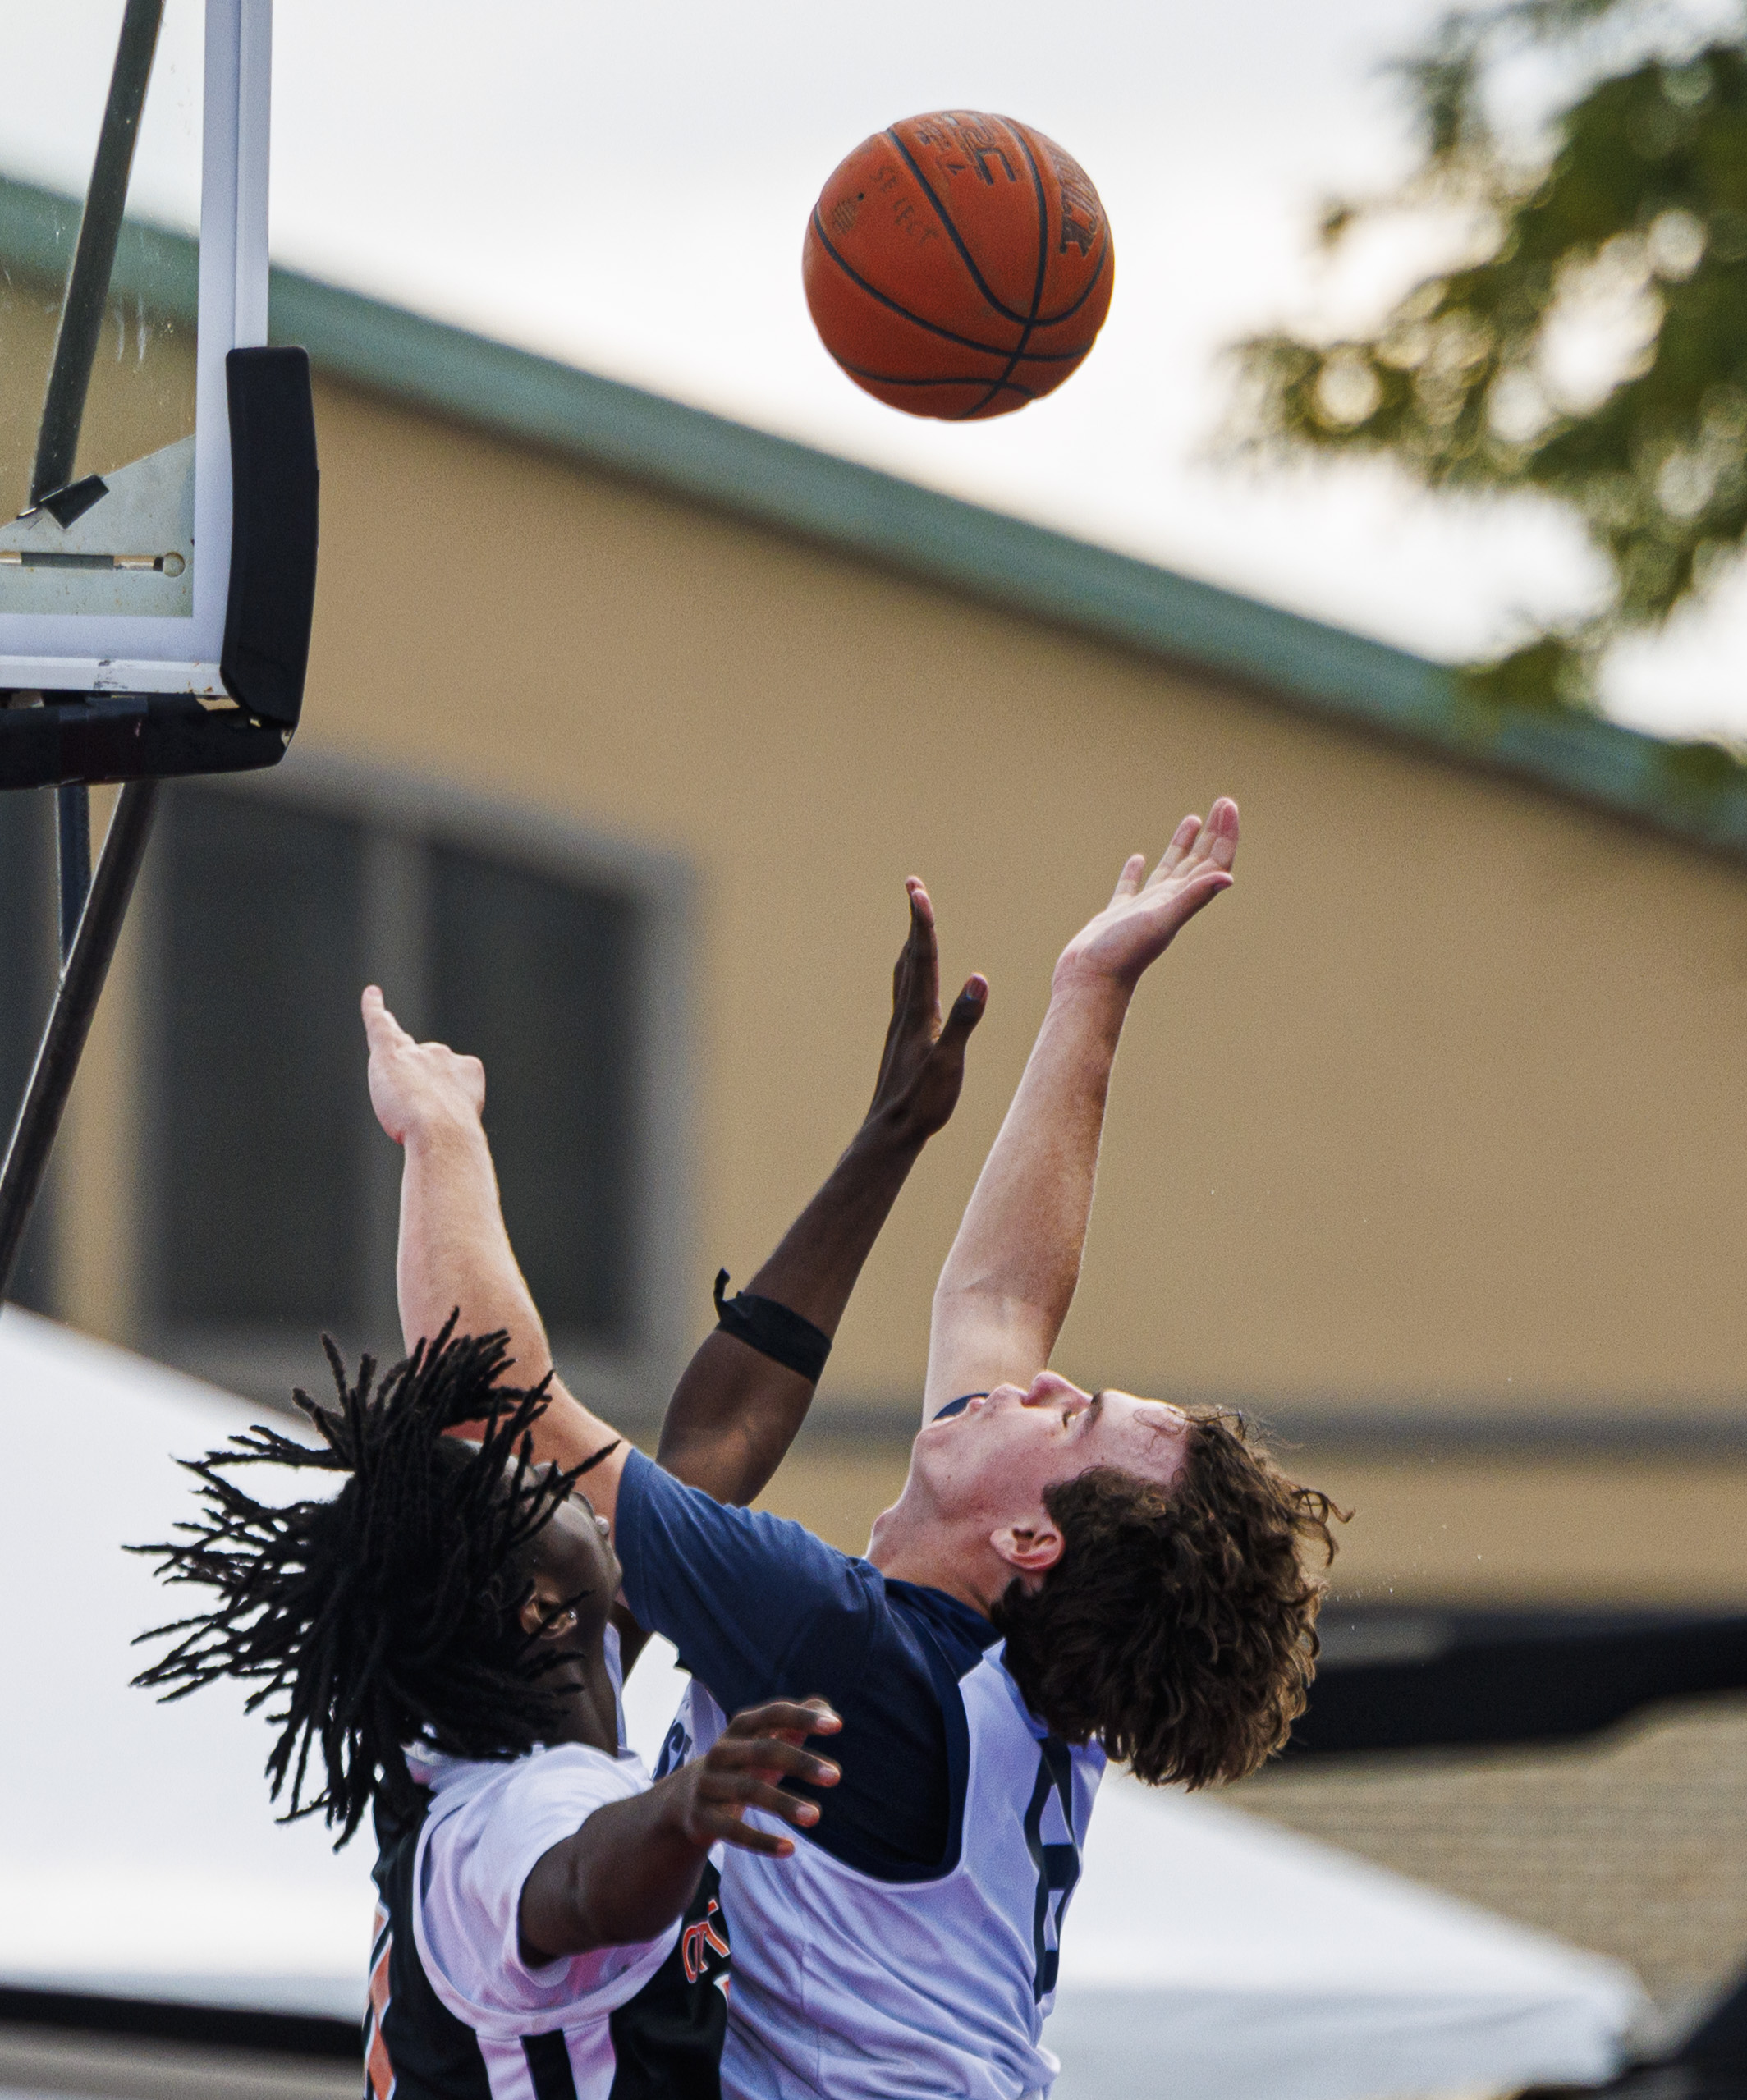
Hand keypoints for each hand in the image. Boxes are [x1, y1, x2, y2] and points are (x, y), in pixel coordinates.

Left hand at [361, 985, 485, 1145]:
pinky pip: (379, 1023)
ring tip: (404, 1107)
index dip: (440, 1092)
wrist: (443, 1132)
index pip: (448, 1074)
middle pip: (421, 1066)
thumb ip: (445, 1113)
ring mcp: (416, 1052)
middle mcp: (443, 1055)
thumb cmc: (451, 1137)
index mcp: (468, 1069)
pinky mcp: (389, 1052)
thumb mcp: (458, 1125)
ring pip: (399, 1059)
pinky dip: (373, 1008)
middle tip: (420, 1118)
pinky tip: (371, 994)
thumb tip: (431, 1118)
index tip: (441, 1101)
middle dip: (416, 1089)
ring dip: (397, 1079)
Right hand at [662, 1698, 841, 1858]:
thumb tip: (831, 1713)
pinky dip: (761, 1841)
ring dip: (784, 1803)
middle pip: (764, 1751)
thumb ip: (796, 1724)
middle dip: (801, 1762)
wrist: (686, 1799)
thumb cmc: (741, 1763)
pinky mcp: (701, 1817)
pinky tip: (790, 1848)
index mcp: (740, 1727)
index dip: (804, 1718)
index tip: (838, 1726)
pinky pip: (732, 1830)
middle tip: (836, 1776)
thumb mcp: (763, 1741)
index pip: (774, 1714)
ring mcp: (709, 1784)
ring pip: (749, 1791)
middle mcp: (722, 1751)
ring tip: (815, 1816)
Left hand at [866, 880, 986, 1144]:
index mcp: (920, 1013)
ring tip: (916, 923)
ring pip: (906, 973)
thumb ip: (963, 1022)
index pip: (923, 957)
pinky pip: (907, 993)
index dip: (922, 921)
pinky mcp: (904, 1040)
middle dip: (915, 920)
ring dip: (912, 943)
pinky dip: (912, 972)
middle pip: (911, 956)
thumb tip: (978, 979)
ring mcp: (903, 1026)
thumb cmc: (922, 1102)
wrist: (891, 1132)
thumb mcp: (948, 1063)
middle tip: (914, 886)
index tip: (917, 889)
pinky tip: (916, 981)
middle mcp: (907, 1013)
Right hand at [1054, 800, 1238, 994]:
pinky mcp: (1118, 914)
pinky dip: (1136, 870)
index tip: (1227, 805)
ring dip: (1183, 845)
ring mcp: (1143, 908)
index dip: (1224, 835)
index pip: (1212, 863)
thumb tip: (1228, 878)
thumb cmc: (1123, 953)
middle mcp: (1167, 903)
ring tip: (1192, 820)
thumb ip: (1192, 897)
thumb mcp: (1161, 919)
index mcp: (1181, 901)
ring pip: (1170, 870)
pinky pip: (1131, 886)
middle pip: (1198, 862)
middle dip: (1212, 834)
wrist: (1089, 980)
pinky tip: (1138, 858)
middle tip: (1221, 803)